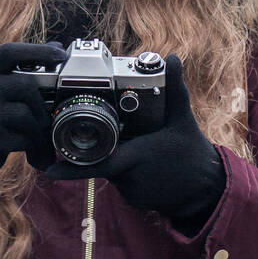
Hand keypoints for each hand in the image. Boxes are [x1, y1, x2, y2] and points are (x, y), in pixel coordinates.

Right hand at [0, 41, 68, 208]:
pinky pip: (22, 138)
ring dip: (38, 126)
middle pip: (25, 86)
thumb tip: (59, 46)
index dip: (37, 50)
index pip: (10, 52)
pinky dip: (32, 144)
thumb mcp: (6, 84)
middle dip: (42, 102)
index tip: (61, 55)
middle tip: (46, 115)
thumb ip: (29, 68)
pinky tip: (27, 144)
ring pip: (25, 114)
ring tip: (37, 132)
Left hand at [43, 54, 226, 233]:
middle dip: (103, 146)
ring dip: (115, 156)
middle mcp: (129, 177)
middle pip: (101, 160)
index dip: (72, 167)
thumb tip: (174, 58)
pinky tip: (144, 163)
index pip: (98, 162)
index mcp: (136, 156)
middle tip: (118, 135)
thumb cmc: (193, 153)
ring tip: (140, 147)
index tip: (50, 169)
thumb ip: (175, 89)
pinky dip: (125, 170)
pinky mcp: (134, 200)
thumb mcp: (183, 119)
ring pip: (110, 170)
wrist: (207, 190)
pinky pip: (120, 181)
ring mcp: (131, 191)